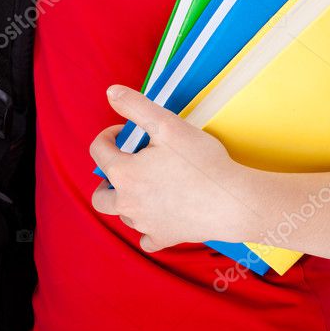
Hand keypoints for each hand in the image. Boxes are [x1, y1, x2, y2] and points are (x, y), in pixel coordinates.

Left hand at [89, 85, 248, 253]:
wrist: (231, 201)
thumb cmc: (200, 161)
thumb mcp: (167, 124)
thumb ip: (136, 106)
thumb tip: (111, 92)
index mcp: (124, 175)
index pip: (99, 151)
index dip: (110, 135)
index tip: (128, 131)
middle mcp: (127, 204)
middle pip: (100, 195)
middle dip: (109, 177)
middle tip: (130, 163)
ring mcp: (145, 225)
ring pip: (123, 214)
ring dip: (129, 198)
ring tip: (151, 182)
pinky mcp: (163, 238)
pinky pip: (146, 237)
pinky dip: (148, 225)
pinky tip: (160, 212)